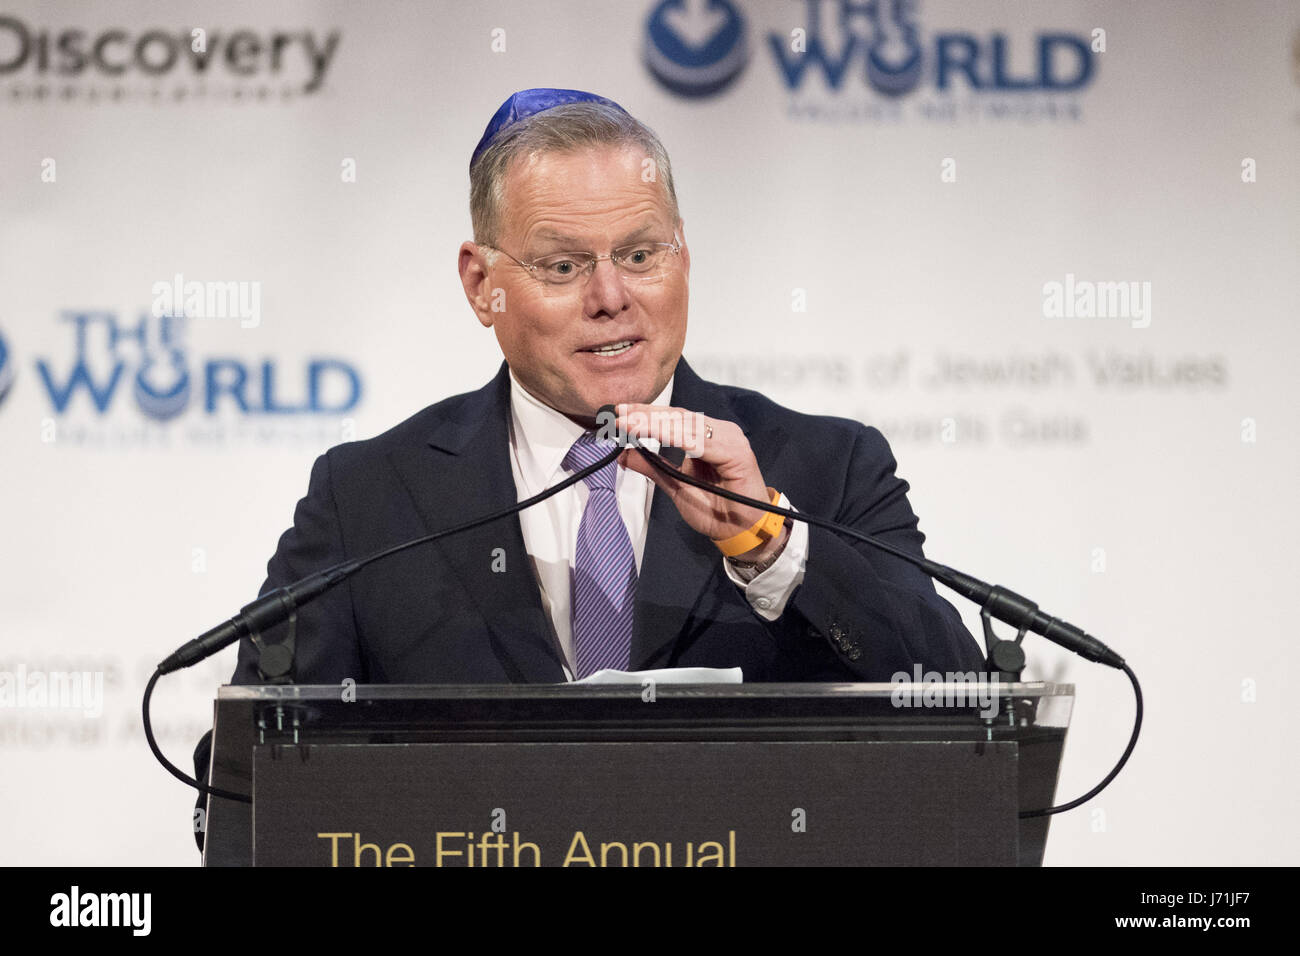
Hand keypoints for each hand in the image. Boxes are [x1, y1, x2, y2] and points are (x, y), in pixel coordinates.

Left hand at [614, 404, 784, 559]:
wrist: (743, 531)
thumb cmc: (717, 510)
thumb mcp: (676, 486)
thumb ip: (653, 468)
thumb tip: (624, 454)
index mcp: (708, 436)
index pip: (673, 418)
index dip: (645, 415)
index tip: (618, 414)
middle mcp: (720, 432)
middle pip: (678, 417)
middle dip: (646, 415)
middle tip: (618, 414)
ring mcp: (731, 440)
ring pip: (687, 425)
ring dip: (656, 423)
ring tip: (630, 424)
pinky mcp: (738, 454)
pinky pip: (701, 443)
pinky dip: (676, 437)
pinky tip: (654, 434)